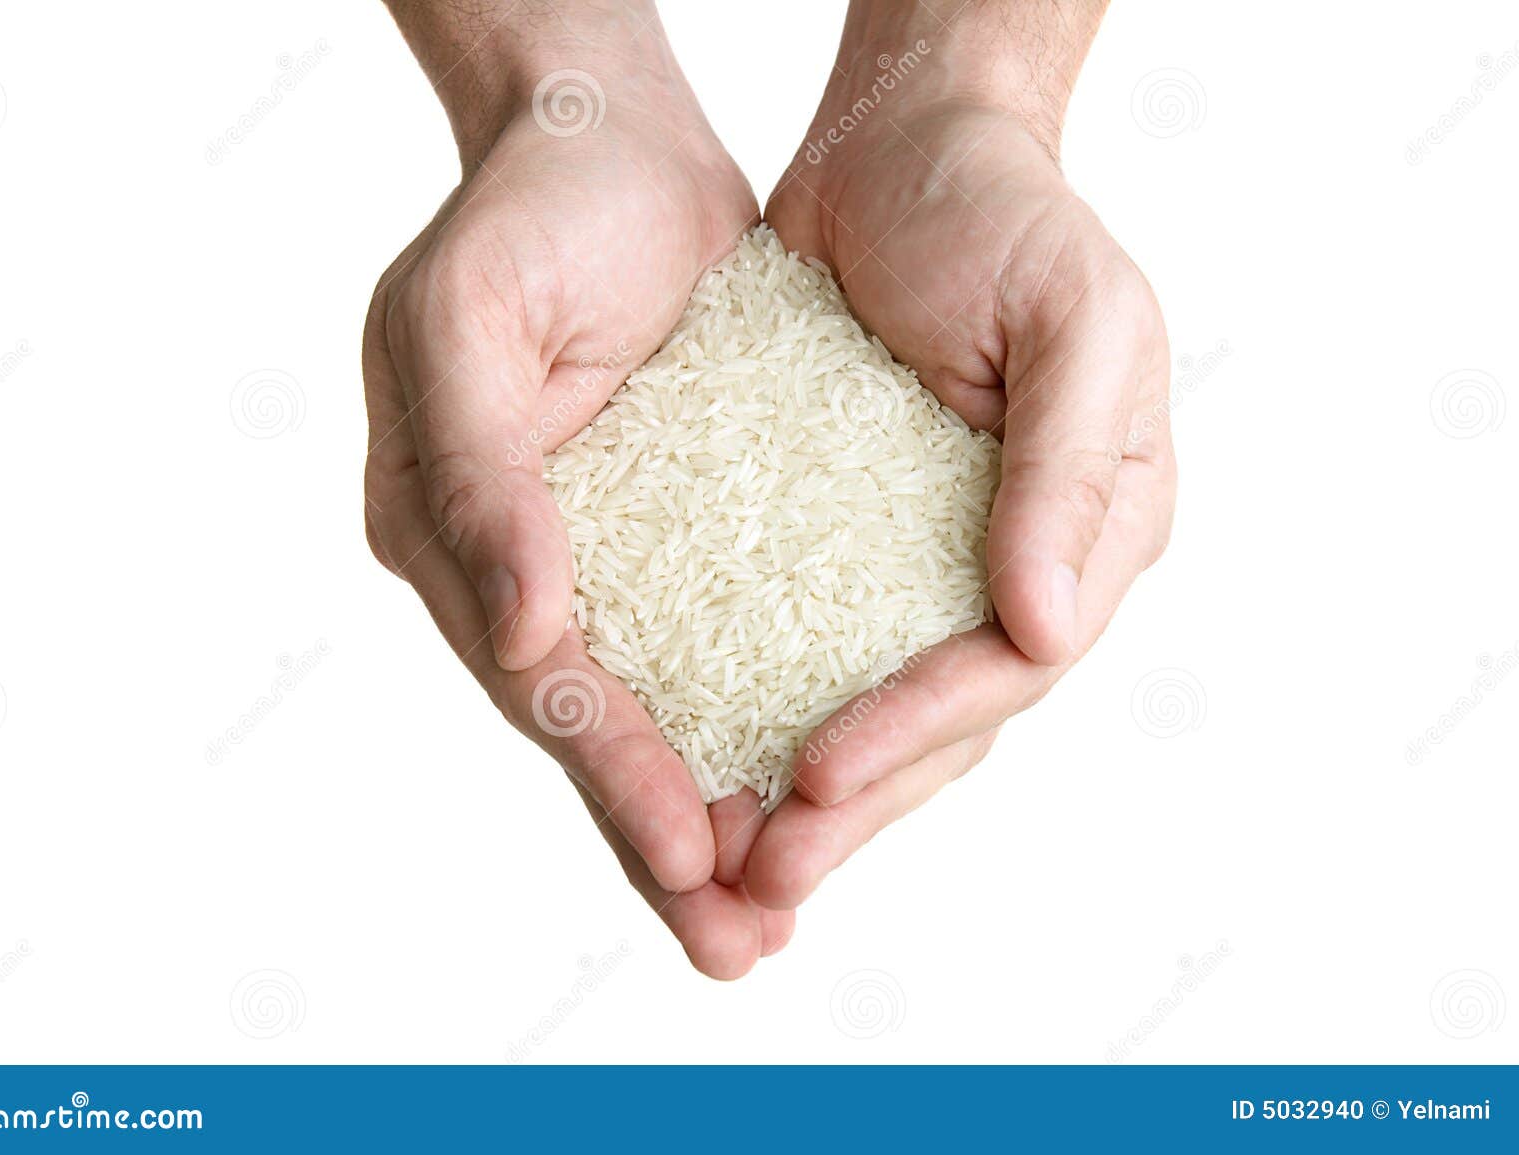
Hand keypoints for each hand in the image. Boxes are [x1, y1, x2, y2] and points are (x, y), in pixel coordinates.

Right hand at [364, 3, 788, 976]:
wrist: (606, 143)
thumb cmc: (530, 216)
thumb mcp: (465, 324)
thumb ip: (478, 483)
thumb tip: (525, 636)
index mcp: (446, 535)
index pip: (543, 686)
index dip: (619, 778)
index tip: (698, 861)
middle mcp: (514, 567)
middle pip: (596, 731)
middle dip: (667, 841)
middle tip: (743, 945)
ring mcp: (589, 555)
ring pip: (654, 709)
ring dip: (714, 809)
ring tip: (776, 913)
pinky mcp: (666, 528)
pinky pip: (707, 643)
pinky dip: (745, 719)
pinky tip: (801, 782)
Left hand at [745, 4, 1176, 908]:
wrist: (905, 147)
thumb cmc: (1004, 214)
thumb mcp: (1073, 320)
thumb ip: (1066, 471)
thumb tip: (1041, 626)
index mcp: (1089, 535)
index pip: (1001, 668)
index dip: (913, 730)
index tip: (815, 777)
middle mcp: (1012, 569)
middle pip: (934, 723)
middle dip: (848, 806)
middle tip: (753, 882)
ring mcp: (925, 563)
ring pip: (865, 704)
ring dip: (797, 790)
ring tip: (713, 864)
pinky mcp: (841, 539)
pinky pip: (801, 642)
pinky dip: (756, 704)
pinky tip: (693, 755)